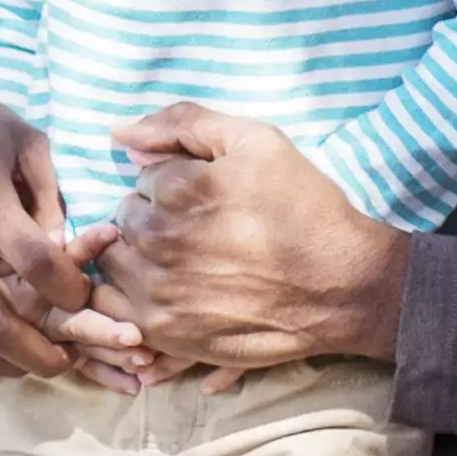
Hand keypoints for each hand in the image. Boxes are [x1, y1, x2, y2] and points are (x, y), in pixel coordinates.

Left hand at [81, 106, 411, 376]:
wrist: (341, 286)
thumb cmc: (302, 208)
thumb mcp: (257, 141)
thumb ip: (184, 123)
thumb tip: (120, 134)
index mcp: (175, 188)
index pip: (143, 176)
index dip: (172, 183)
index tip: (205, 199)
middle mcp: (158, 238)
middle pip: (123, 220)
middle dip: (151, 220)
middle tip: (198, 233)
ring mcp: (157, 290)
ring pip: (114, 264)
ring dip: (137, 260)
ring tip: (185, 265)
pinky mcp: (165, 332)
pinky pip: (119, 312)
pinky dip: (133, 303)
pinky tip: (170, 296)